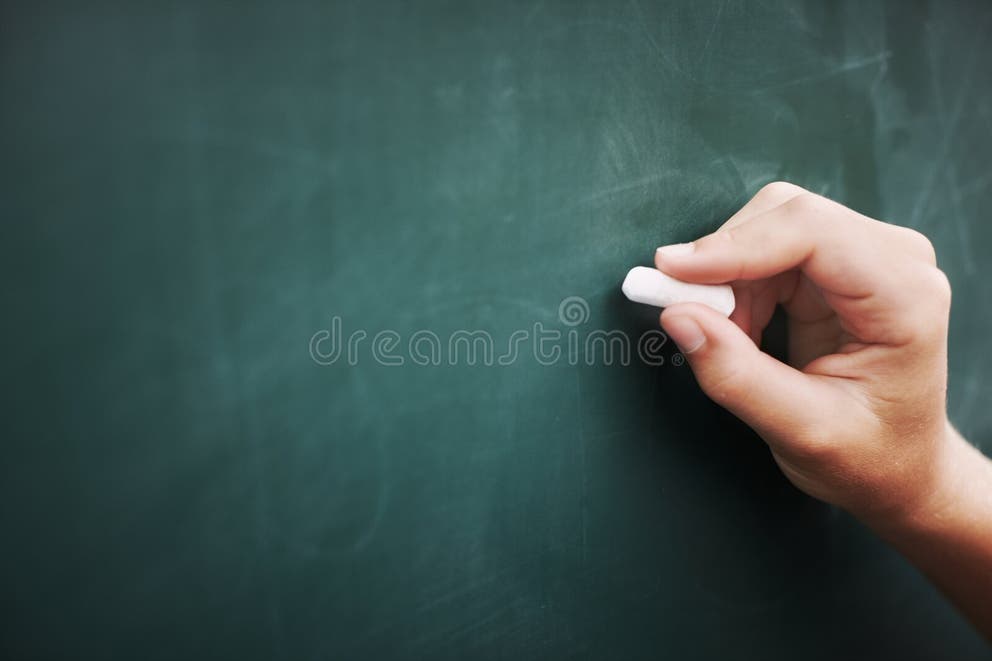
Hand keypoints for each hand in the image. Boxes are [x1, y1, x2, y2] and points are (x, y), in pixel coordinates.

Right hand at [654, 182, 954, 522]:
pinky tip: (742, 328)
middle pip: (786, 215)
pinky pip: (766, 245)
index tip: (672, 270)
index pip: (812, 232)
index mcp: (905, 297)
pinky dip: (736, 283)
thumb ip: (737, 377)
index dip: (736, 245)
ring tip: (730, 339)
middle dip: (725, 262)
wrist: (900, 468)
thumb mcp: (802, 431)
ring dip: (728, 277)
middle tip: (692, 317)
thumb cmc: (870, 457)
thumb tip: (677, 315)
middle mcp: (894, 260)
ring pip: (768, 225)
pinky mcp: (836, 263)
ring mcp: (866, 255)